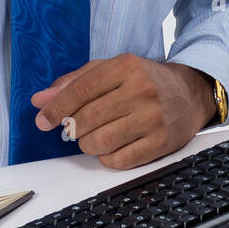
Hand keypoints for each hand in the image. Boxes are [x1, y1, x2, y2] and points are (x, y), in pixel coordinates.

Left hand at [29, 54, 216, 169]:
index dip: (56, 108)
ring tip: (94, 136)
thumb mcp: (109, 70)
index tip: (42, 121)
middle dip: (72, 128)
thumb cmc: (143, 81)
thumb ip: (73, 83)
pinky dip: (107, 158)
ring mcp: (153, 118)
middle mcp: (141, 90)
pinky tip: (112, 147)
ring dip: (88, 144)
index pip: (81, 90)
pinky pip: (119, 160)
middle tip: (72, 129)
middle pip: (88, 118)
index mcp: (126, 66)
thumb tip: (40, 100)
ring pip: (100, 142)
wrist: (188, 94)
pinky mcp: (161, 143)